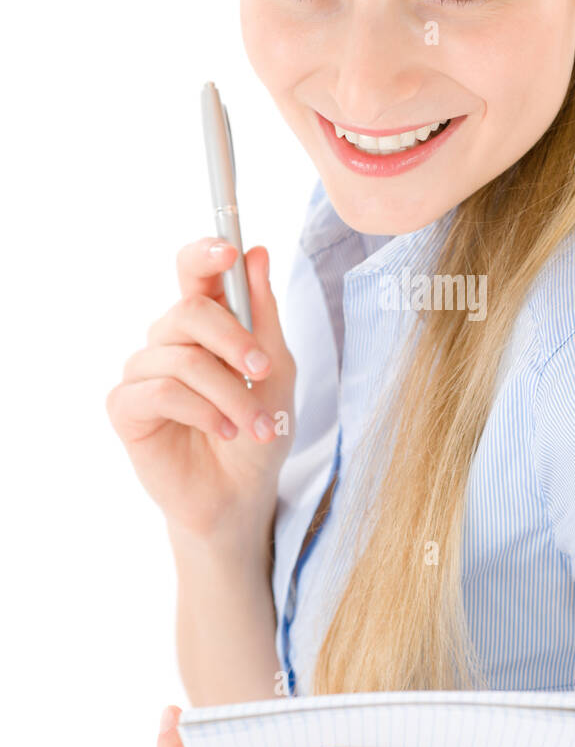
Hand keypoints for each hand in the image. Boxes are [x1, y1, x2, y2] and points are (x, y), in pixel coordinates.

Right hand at [106, 239, 296, 538]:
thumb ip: (263, 314)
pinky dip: (202, 411)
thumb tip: (256, 253)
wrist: (242, 494)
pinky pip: (162, 391)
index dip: (205, 253)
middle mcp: (168, 340)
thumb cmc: (259, 432)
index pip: (192, 271)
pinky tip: (223, 431)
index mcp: (206, 323)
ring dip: (230, 394)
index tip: (231, 251)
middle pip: (190, 312)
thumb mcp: (276, 370)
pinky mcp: (126, 407)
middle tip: (265, 372)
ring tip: (254, 425)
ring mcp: (143, 372)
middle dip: (236, 342)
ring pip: (183, 358)